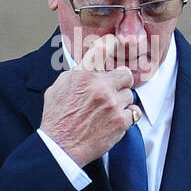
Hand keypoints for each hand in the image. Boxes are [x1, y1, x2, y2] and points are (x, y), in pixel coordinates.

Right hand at [40, 34, 137, 166]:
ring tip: (105, 112)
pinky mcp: (121, 121)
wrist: (60, 147)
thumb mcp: (57, 89)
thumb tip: (89, 63)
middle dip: (120, 82)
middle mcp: (100, 86)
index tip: (116, 44)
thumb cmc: (56, 118)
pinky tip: (113, 121)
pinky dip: (126, 117)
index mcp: (83, 75)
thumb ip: (76, 74)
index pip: (103, 48)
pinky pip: (134, 112)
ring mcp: (112, 104)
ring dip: (120, 103)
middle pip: (126, 74)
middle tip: (112, 91)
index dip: (111, 44)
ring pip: (129, 95)